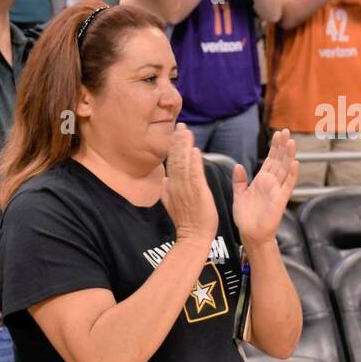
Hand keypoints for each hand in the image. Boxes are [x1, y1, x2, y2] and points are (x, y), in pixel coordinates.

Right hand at [161, 123, 217, 244]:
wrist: (193, 237)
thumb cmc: (187, 222)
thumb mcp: (172, 204)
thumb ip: (167, 191)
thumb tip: (163, 180)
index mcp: (171, 186)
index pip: (172, 162)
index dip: (174, 146)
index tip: (176, 132)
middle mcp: (176, 186)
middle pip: (175, 159)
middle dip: (178, 141)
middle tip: (181, 124)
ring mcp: (185, 189)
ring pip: (183, 164)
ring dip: (184, 147)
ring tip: (186, 131)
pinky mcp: (197, 194)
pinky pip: (194, 175)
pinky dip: (194, 163)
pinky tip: (195, 150)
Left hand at [232, 129, 298, 244]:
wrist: (250, 234)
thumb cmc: (245, 217)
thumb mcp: (239, 195)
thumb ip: (239, 181)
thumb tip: (238, 165)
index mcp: (262, 180)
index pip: (270, 160)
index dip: (274, 147)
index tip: (277, 134)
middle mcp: (271, 183)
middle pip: (279, 160)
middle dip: (282, 146)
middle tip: (286, 130)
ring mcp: (277, 190)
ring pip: (285, 169)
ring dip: (288, 155)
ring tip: (291, 141)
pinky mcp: (281, 199)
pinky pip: (288, 185)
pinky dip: (291, 174)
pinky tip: (294, 163)